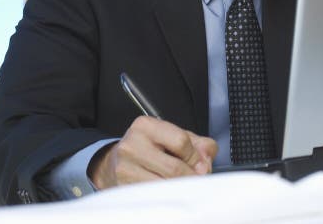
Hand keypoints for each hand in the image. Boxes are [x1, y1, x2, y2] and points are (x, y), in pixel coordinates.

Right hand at [89, 116, 217, 187]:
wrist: (115, 163)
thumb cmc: (148, 148)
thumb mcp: (172, 137)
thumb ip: (197, 143)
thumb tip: (207, 158)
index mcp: (146, 126)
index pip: (180, 141)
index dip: (196, 156)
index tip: (201, 165)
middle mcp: (132, 145)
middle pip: (174, 168)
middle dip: (192, 177)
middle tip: (198, 179)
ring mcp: (125, 169)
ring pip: (165, 185)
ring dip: (181, 189)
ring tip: (184, 185)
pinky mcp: (124, 189)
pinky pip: (155, 196)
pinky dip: (168, 196)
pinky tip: (170, 192)